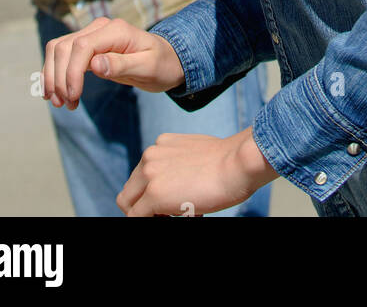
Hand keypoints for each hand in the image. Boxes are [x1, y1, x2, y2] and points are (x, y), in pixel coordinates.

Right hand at [43, 16, 185, 109]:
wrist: (167, 59)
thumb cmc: (161, 64)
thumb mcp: (148, 68)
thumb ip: (122, 65)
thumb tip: (94, 64)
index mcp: (116, 30)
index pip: (81, 46)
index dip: (71, 73)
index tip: (73, 97)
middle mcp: (100, 27)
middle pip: (64, 47)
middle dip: (59, 78)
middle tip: (66, 105)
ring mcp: (92, 34)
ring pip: (58, 49)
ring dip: (53, 76)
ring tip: (60, 102)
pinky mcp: (87, 45)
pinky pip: (62, 54)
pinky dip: (54, 72)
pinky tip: (55, 92)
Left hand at [117, 128, 277, 217]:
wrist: (238, 163)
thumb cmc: (227, 162)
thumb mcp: (195, 153)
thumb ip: (177, 164)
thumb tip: (176, 184)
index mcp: (160, 145)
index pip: (141, 176)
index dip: (150, 193)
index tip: (168, 203)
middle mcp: (150, 156)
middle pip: (129, 190)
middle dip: (144, 206)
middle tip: (168, 213)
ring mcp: (150, 175)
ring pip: (129, 205)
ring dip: (148, 213)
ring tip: (175, 214)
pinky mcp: (154, 195)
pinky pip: (136, 217)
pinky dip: (150, 221)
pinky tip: (177, 216)